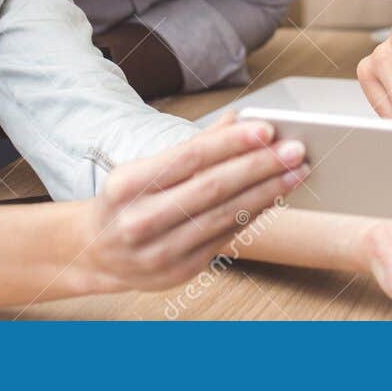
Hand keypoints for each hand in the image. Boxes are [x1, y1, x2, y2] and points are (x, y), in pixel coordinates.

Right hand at [76, 116, 309, 292]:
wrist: (95, 253)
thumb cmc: (126, 201)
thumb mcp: (144, 168)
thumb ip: (194, 146)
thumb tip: (238, 118)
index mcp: (127, 185)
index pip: (188, 158)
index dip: (231, 143)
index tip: (267, 128)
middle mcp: (140, 220)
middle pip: (212, 188)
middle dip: (260, 167)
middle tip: (295, 150)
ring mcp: (159, 251)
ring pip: (224, 216)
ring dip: (267, 193)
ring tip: (296, 173)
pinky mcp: (179, 271)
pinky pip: (225, 237)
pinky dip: (254, 215)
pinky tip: (275, 197)